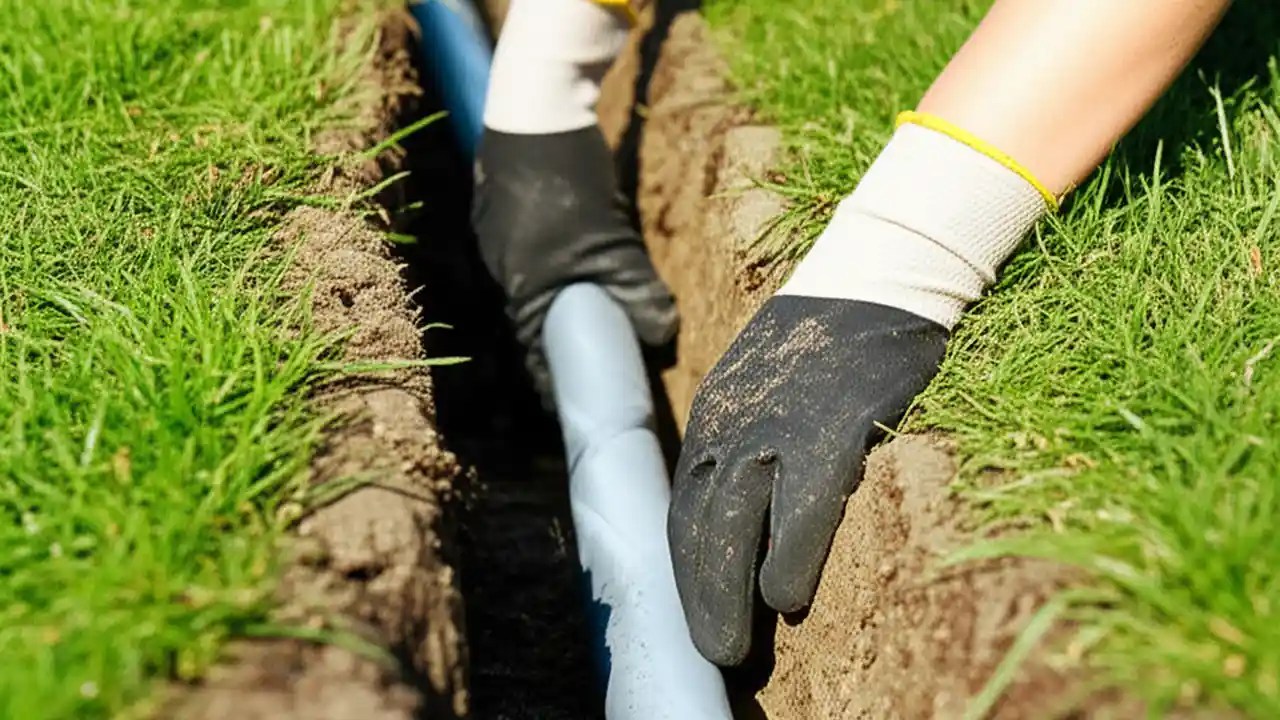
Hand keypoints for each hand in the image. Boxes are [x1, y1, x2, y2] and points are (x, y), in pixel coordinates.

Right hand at [472, 125, 677, 395]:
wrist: (534, 112)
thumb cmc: (567, 180)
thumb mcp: (611, 239)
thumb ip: (635, 289)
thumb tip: (662, 336)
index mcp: (523, 288)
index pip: (536, 355)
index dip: (555, 385)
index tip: (574, 409)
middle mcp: (507, 273)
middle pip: (536, 326)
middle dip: (565, 351)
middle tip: (596, 370)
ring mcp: (504, 244)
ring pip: (538, 294)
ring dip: (566, 312)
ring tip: (596, 326)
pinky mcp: (511, 219)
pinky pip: (537, 263)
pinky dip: (561, 278)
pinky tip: (582, 271)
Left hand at [667, 295, 947, 664]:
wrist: (877, 274)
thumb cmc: (827, 338)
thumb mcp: (762, 383)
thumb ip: (744, 436)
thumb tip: (744, 504)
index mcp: (713, 415)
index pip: (683, 506)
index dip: (686, 568)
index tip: (693, 612)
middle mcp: (730, 424)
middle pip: (698, 526)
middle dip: (699, 595)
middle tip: (712, 651)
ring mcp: (775, 426)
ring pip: (732, 526)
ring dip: (726, 596)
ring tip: (733, 649)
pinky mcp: (828, 429)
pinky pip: (800, 510)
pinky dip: (788, 559)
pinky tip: (787, 600)